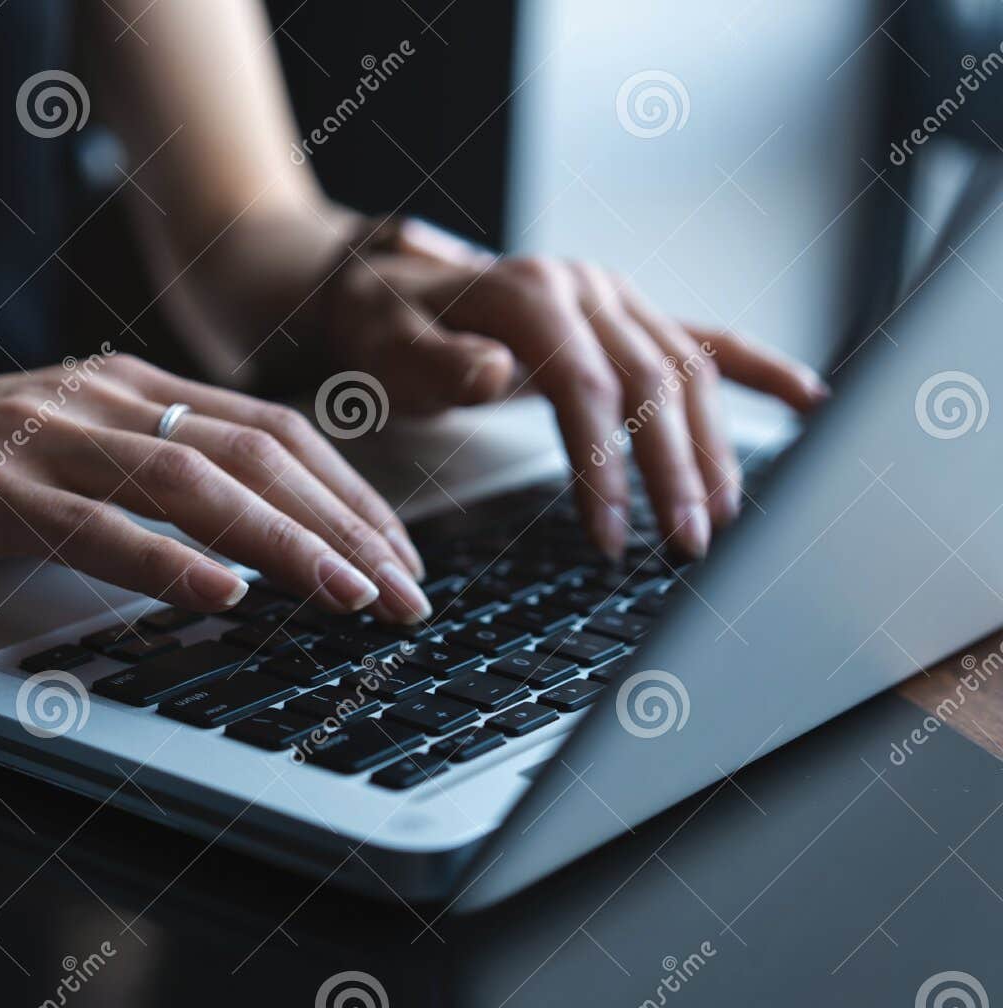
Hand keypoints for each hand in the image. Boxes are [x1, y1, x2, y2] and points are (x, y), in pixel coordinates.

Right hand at [0, 355, 432, 620]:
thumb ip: (143, 477)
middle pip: (255, 454)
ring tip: (350, 596)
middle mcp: (96, 400)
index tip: (399, 551)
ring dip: (287, 545)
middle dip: (347, 525)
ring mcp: (41, 438)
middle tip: (406, 590)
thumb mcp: (57, 454)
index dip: (348, 492)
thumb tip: (241, 541)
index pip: (270, 432)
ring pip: (194, 486)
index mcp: (123, 389)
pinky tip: (224, 594)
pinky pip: (96, 527)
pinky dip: (167, 562)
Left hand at [321, 246, 829, 557]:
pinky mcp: (626, 313)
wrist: (383, 280)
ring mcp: (613, 296)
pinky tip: (806, 400)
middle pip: (652, 382)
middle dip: (674, 471)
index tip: (612, 538)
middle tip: (685, 547)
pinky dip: (756, 370)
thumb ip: (434, 362)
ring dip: (712, 447)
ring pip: (686, 370)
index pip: (587, 387)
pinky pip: (702, 339)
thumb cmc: (380, 323)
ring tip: (720, 519)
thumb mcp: (382, 344)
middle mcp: (583, 285)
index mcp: (527, 292)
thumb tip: (496, 371)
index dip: (605, 465)